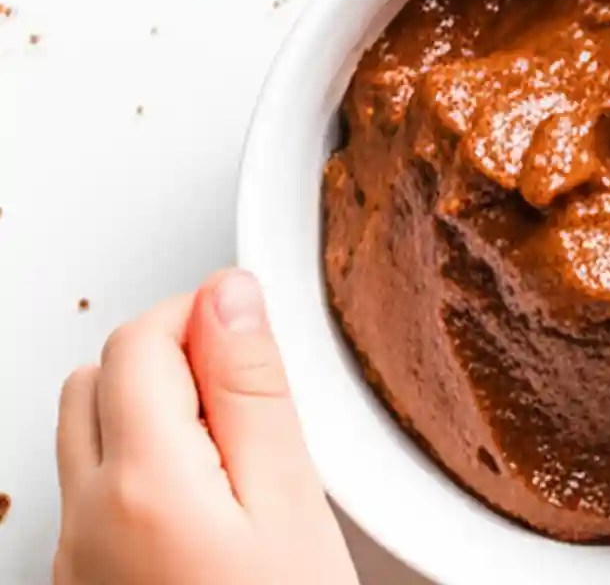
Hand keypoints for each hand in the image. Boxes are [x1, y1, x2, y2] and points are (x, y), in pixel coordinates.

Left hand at [54, 270, 357, 584]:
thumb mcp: (291, 503)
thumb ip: (253, 393)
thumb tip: (229, 296)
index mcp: (142, 481)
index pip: (139, 340)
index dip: (201, 317)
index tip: (255, 338)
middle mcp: (87, 514)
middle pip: (100, 378)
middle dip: (170, 362)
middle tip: (249, 405)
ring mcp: (77, 552)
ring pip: (88, 432)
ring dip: (148, 415)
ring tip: (232, 459)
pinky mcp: (84, 579)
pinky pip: (93, 492)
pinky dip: (141, 470)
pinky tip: (208, 507)